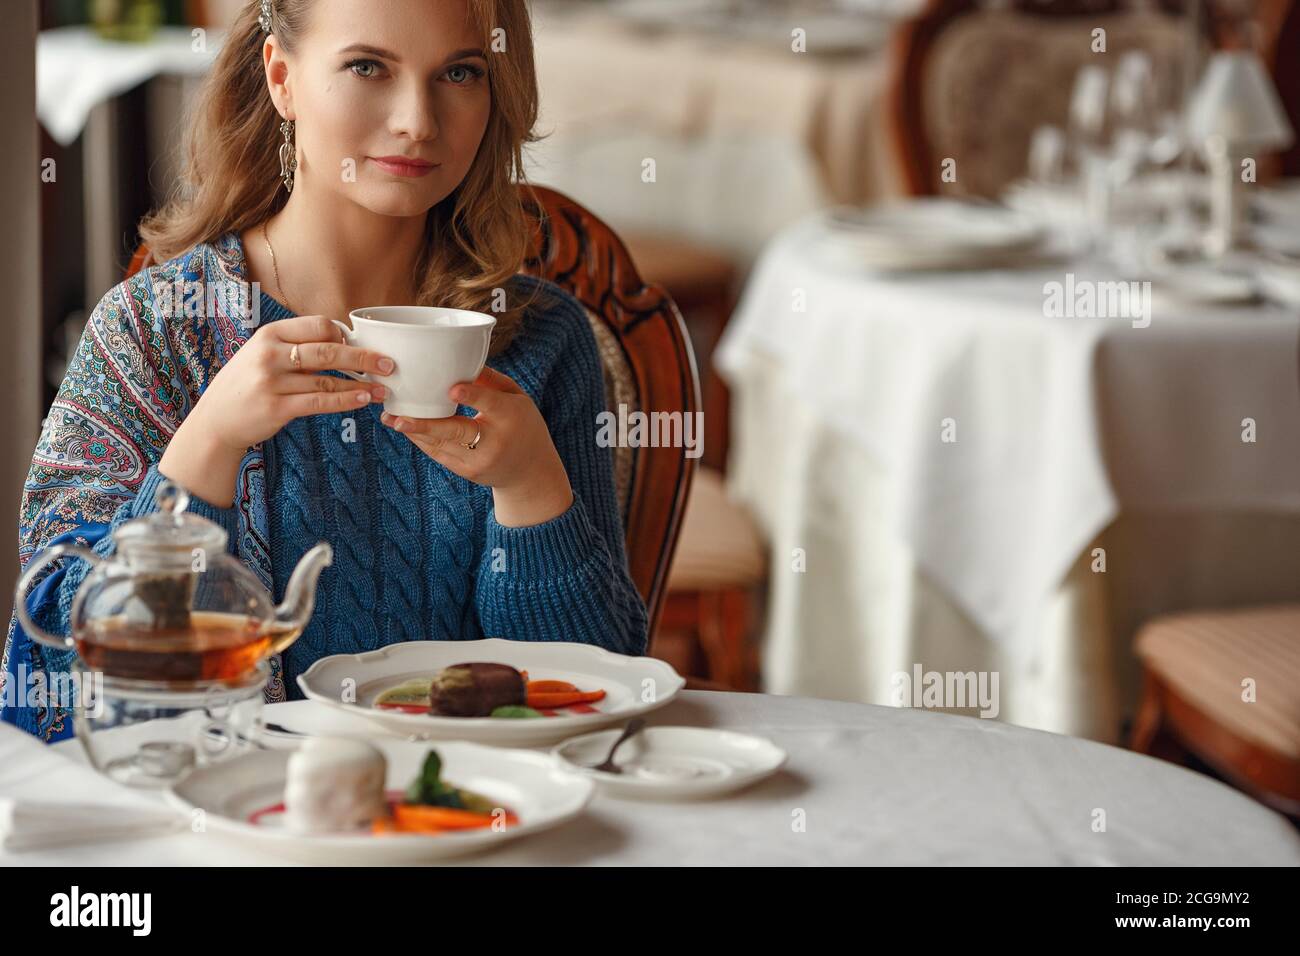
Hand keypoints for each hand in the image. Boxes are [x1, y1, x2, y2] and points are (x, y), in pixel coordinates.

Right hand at [160, 316, 393, 505]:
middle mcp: (269, 354)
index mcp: (269, 334)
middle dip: (364, 357)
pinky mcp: (277, 408)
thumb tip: (343, 342)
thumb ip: (296, 347)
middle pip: (329, 351)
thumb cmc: (246, 385)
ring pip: (328, 379)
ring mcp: (272, 382)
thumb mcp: (262, 355)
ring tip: (383, 389)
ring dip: (361, 384)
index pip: (318, 325)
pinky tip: (363, 400)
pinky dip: (345, 400)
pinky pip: (320, 402)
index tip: (364, 344)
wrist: (215, 420)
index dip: (345, 334)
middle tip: (390, 364)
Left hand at [381, 367, 573, 526]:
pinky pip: (439, 454)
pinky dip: (421, 441)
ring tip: (391, 419)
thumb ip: (492, 381)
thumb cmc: (524, 426)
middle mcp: (493, 442)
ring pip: (441, 445)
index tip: (452, 390)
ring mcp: (478, 460)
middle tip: (399, 419)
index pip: (489, 405)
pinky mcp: (466, 471)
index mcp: (511, 418)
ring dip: (414, 432)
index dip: (471, 397)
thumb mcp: (518, 398)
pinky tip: (405, 428)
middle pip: (457, 431)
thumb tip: (461, 361)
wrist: (530, 472)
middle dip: (426, 425)